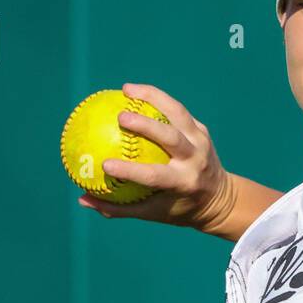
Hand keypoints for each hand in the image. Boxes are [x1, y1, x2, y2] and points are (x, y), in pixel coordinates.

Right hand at [77, 83, 235, 231]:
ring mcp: (202, 142)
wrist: (220, 198)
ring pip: (178, 113)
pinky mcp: (202, 130)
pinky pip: (178, 111)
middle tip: (119, 116)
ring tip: (127, 89)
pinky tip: (136, 92)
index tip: (105, 164)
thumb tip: (82, 199)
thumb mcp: (152, 213)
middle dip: (146, 125)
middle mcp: (195, 161)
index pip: (155, 175)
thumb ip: (118, 208)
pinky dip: (158, 100)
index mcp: (183, 183)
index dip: (130, 170)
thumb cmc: (178, 207)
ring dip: (153, 97)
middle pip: (171, 137)